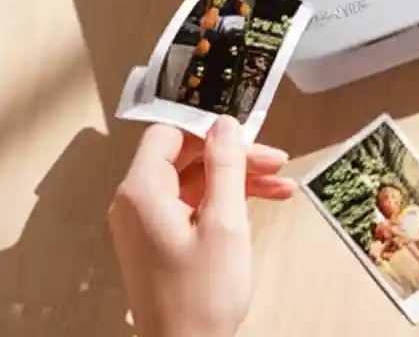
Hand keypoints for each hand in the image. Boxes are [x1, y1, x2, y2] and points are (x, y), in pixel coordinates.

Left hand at [109, 117, 295, 336]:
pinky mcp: (160, 241)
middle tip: (277, 160)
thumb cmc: (202, 295)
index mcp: (142, 192)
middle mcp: (137, 203)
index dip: (209, 130)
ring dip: (237, 179)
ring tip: (282, 183)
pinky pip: (193, 206)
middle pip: (186, 158)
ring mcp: (147, 223)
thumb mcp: (224, 223)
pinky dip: (226, 201)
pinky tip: (265, 202)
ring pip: (195, 182)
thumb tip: (225, 124)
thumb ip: (225, 167)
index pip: (169, 135)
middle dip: (234, 156)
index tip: (248, 134)